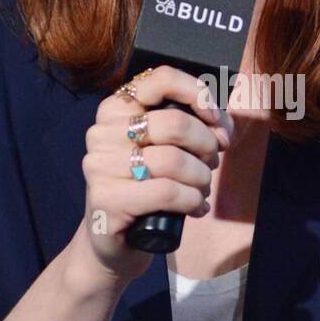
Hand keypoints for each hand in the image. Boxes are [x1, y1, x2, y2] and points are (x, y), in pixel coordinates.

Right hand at [79, 64, 233, 285]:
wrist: (115, 241)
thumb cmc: (148, 190)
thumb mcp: (168, 151)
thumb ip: (194, 127)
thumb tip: (221, 125)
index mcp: (116, 110)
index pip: (161, 79)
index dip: (198, 95)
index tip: (216, 121)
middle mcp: (101, 133)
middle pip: (174, 123)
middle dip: (207, 146)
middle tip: (211, 164)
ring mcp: (99, 166)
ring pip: (173, 160)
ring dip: (201, 178)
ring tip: (202, 190)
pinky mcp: (105, 199)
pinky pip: (166, 191)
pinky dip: (191, 200)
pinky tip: (196, 207)